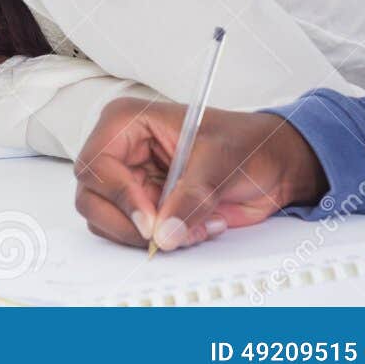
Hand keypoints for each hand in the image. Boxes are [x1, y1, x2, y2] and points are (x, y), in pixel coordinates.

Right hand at [73, 97, 328, 251]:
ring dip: (150, 236)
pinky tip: (197, 227)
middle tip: (168, 234)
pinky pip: (132, 235)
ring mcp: (130, 182)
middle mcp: (120, 152)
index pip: (96, 165)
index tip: (151, 221)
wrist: (273, 165)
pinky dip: (163, 241)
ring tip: (194, 226)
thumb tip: (163, 234)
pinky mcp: (143, 208)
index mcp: (126, 122)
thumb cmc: (246, 144)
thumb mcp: (220, 162)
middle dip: (130, 224)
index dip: (119, 196)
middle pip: (91, 198)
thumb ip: (191, 197)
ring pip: (106, 222)